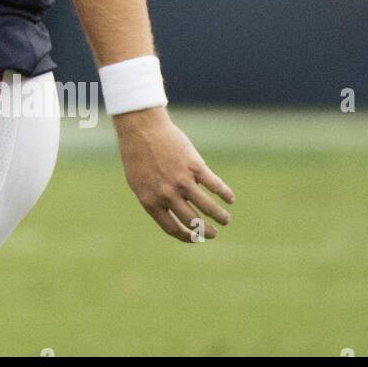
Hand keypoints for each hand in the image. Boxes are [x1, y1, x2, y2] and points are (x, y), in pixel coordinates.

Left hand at [113, 107, 233, 241]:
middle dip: (206, 231)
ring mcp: (182, 181)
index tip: (196, 238)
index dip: (188, 237)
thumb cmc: (137, 154)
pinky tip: (230, 198)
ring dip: (220, 217)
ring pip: (208, 207)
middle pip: (193, 221)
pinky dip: (225, 194)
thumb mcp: (138, 182)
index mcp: (150, 201)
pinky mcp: (194, 166)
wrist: (141, 128)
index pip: (173, 228)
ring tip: (226, 220)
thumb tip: (170, 214)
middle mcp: (167, 195)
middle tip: (214, 232)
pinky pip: (215, 185)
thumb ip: (154, 199)